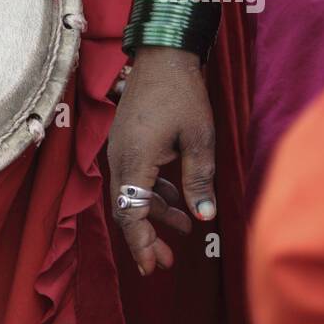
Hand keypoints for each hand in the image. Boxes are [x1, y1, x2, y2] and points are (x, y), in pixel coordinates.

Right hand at [107, 47, 217, 274]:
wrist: (163, 55)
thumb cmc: (182, 93)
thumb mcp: (198, 139)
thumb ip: (199, 180)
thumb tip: (203, 217)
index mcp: (133, 162)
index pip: (130, 214)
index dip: (141, 244)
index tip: (153, 267)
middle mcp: (119, 160)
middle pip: (127, 209)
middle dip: (147, 237)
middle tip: (167, 262)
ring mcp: (121, 151)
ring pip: (133, 194)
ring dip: (155, 215)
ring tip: (182, 231)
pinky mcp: (128, 143)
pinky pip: (137, 178)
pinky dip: (155, 194)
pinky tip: (177, 203)